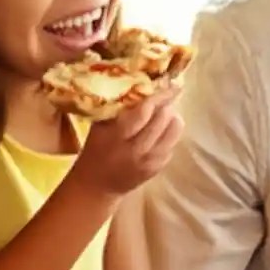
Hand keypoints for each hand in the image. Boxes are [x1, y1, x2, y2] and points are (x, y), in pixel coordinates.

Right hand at [69, 87, 183, 196]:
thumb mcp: (100, 127)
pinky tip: (161, 132)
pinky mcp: (158, 169)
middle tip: (167, 98)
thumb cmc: (96, 149)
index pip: (143, 112)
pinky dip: (170, 135)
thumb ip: (118, 109)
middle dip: (168, 106)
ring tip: (166, 114)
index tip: (170, 85)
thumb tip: (141, 85)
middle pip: (162, 121)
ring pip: (173, 133)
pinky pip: (172, 145)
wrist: (98, 185)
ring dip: (172, 119)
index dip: (159, 96)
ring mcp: (149, 161)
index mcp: (117, 136)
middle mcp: (135, 149)